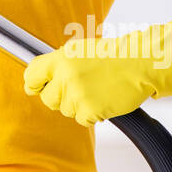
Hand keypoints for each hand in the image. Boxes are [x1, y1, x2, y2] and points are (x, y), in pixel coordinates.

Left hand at [22, 18, 171, 126]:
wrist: (139, 64)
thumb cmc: (111, 56)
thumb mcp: (78, 51)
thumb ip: (56, 64)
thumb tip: (32, 81)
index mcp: (60, 59)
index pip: (31, 76)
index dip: (33, 84)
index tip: (36, 88)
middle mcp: (65, 76)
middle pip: (47, 98)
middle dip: (58, 97)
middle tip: (77, 89)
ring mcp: (77, 94)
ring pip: (65, 110)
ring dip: (78, 105)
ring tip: (95, 90)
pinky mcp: (90, 110)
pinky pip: (81, 120)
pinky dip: (92, 114)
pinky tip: (103, 99)